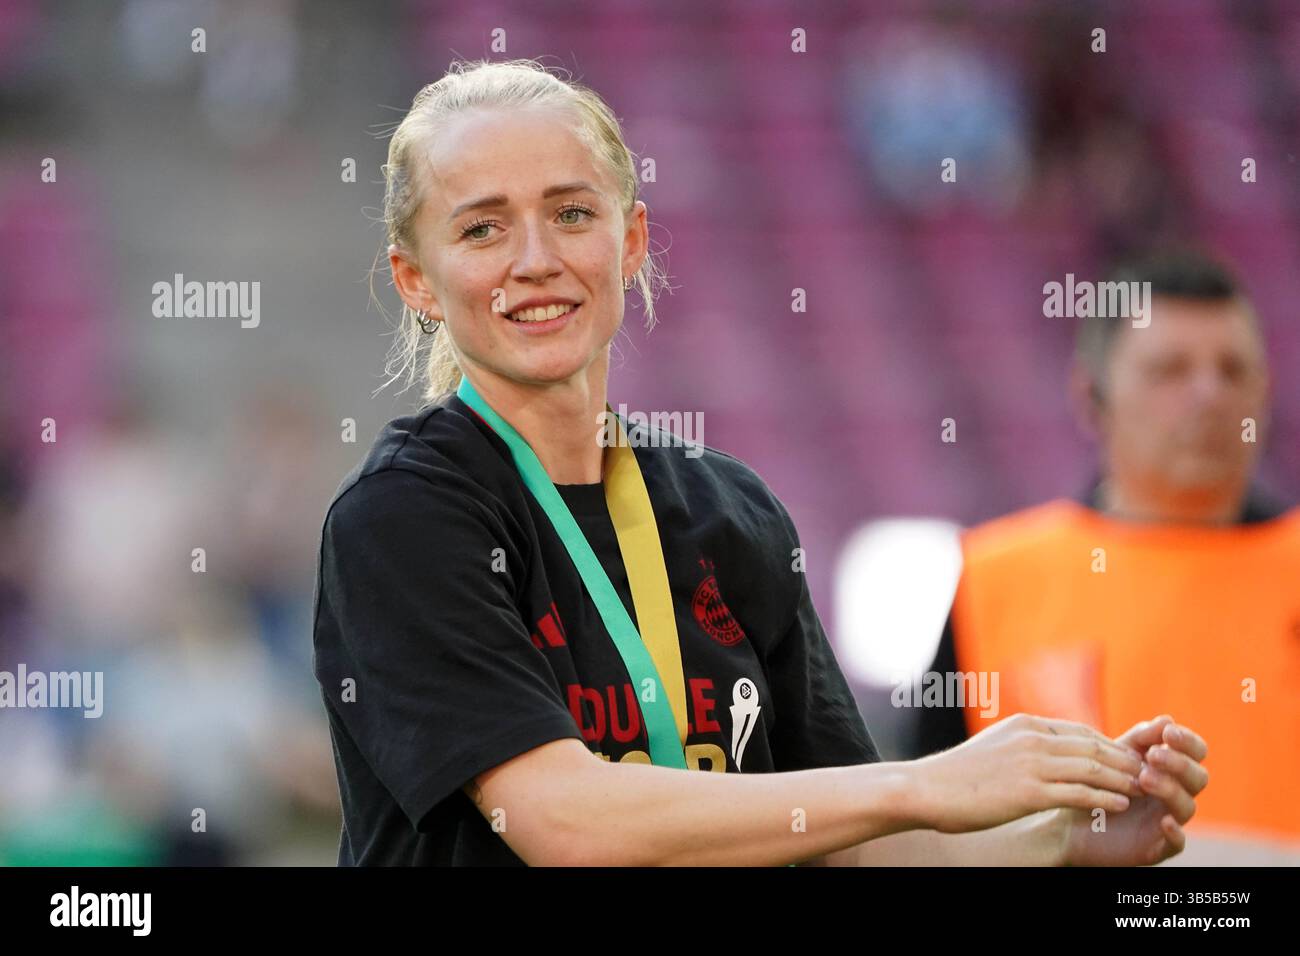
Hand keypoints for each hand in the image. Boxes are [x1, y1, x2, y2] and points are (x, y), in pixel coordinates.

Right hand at [912, 712, 1143, 833]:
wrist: (926, 789)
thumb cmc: (959, 775)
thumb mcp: (995, 747)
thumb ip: (1024, 744)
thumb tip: (1047, 751)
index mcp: (1025, 725)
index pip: (1080, 731)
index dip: (1110, 745)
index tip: (1128, 759)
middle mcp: (1031, 738)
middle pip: (1093, 746)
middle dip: (1125, 759)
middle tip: (1150, 772)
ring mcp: (1031, 764)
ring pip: (1092, 768)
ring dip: (1122, 778)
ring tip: (1144, 788)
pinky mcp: (1028, 792)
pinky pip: (1079, 793)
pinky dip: (1105, 797)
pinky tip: (1120, 804)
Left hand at [1058, 715, 1208, 865]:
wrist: (1071, 820)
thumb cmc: (1098, 782)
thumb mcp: (1114, 754)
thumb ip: (1140, 738)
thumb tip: (1167, 719)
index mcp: (1169, 769)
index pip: (1195, 753)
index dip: (1188, 742)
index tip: (1168, 732)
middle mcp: (1175, 794)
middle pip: (1198, 778)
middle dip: (1179, 764)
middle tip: (1154, 756)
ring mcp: (1168, 820)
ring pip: (1187, 806)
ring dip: (1170, 790)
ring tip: (1145, 779)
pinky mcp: (1157, 847)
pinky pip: (1178, 843)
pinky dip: (1176, 833)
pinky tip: (1165, 821)